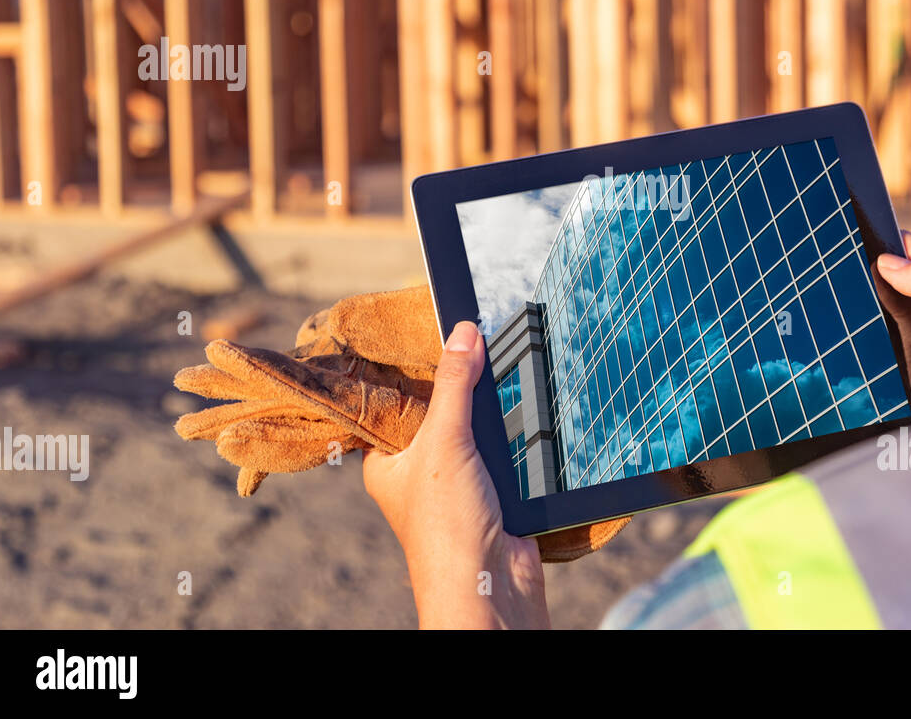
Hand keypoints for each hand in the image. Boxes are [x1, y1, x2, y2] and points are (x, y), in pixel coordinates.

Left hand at [362, 321, 549, 628]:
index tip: (430, 328)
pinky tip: (524, 404)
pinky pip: (503, 448)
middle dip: (458, 382)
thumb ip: (454, 385)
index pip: (394, 401)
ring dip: (490, 408)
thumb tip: (463, 333)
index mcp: (387, 460)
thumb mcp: (444, 441)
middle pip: (439, 409)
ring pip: (474, 428)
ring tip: (501, 358)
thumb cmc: (445, 526)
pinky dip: (514, 432)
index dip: (410, 367)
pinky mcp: (493, 492)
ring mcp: (457, 481)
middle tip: (474, 334)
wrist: (491, 583)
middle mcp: (419, 470)